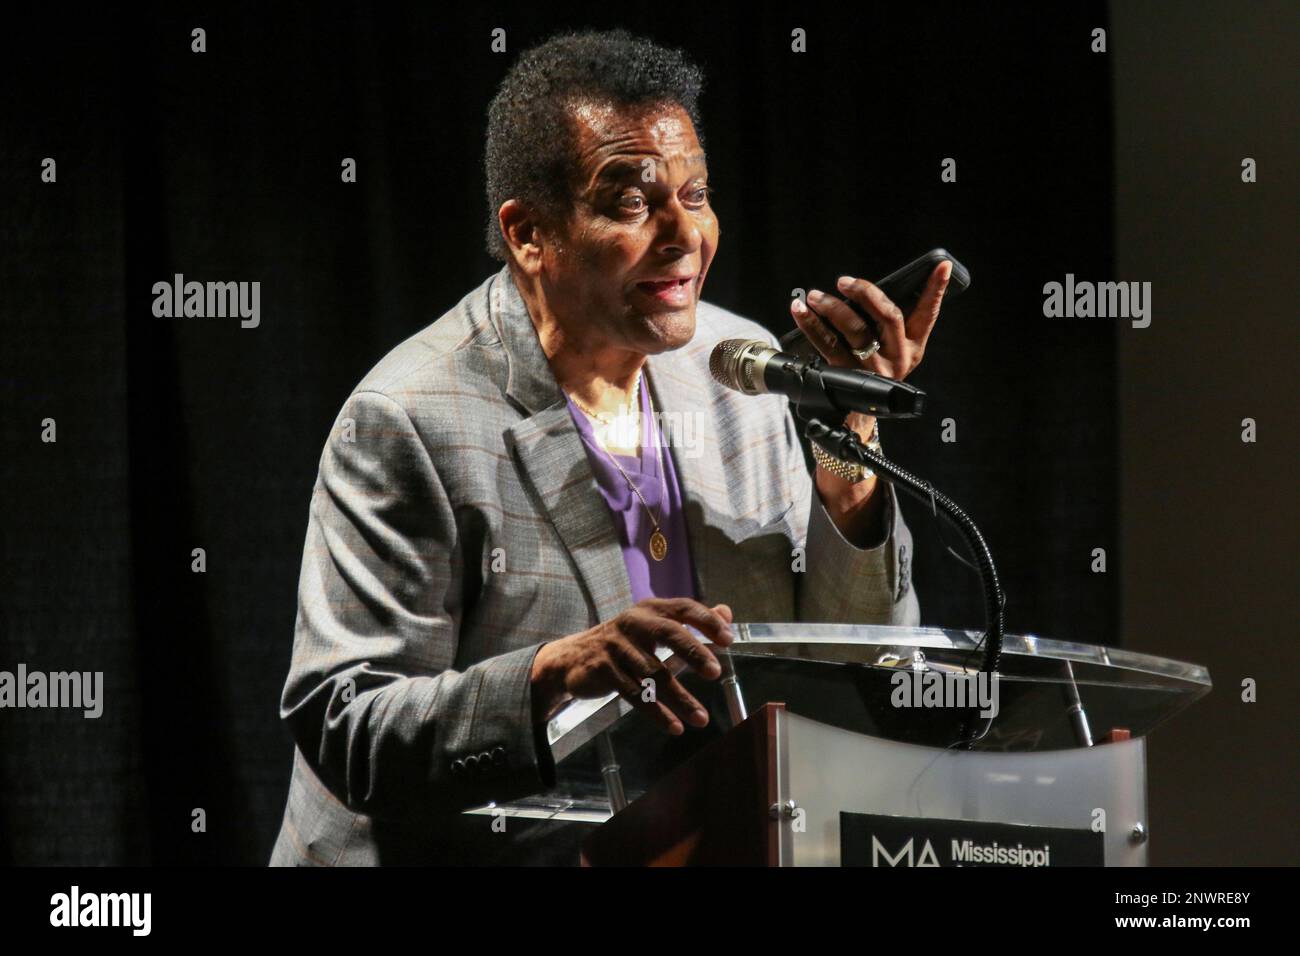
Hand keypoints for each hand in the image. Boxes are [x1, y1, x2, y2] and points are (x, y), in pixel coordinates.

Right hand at [530, 599, 733, 734]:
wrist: (571, 659)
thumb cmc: (623, 643)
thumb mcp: (653, 626)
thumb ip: (690, 621)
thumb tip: (727, 612)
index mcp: (651, 610)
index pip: (683, 608)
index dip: (707, 621)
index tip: (729, 639)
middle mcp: (634, 623)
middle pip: (668, 634)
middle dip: (694, 653)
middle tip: (715, 672)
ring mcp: (617, 647)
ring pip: (654, 673)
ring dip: (680, 698)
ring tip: (701, 719)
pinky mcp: (604, 670)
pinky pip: (635, 694)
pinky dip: (656, 713)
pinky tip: (674, 726)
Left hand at [790, 259, 950, 380]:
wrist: (857, 415)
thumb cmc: (872, 371)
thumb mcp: (891, 352)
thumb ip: (886, 325)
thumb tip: (864, 291)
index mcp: (913, 348)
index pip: (928, 315)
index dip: (936, 290)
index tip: (941, 266)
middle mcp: (897, 357)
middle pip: (889, 317)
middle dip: (866, 293)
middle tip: (844, 281)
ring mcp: (873, 367)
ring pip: (856, 329)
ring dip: (833, 307)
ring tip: (814, 295)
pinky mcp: (847, 375)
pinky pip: (827, 344)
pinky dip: (811, 324)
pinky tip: (800, 310)